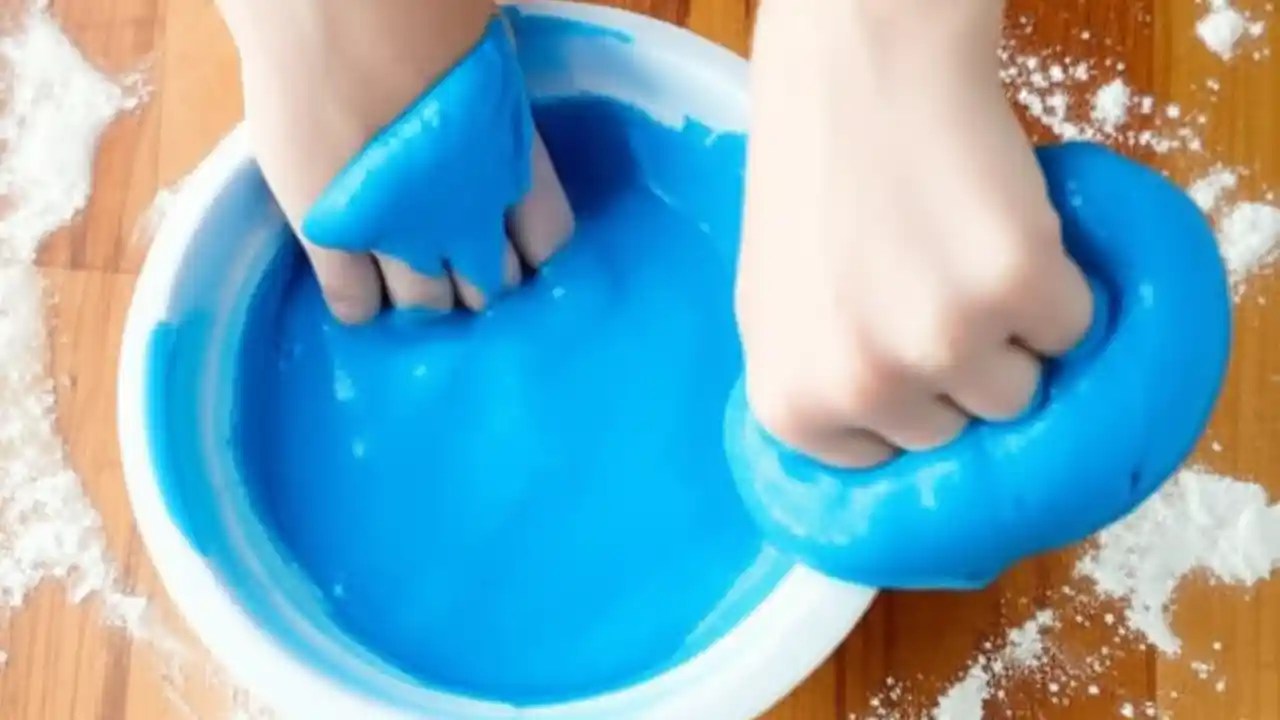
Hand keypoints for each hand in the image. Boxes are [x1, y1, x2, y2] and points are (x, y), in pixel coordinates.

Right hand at [217, 0, 572, 322]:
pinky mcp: (334, 239)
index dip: (531, 249)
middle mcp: (468, 215)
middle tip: (461, 266)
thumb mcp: (487, 65)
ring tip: (413, 282)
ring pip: (427, 301)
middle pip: (492, 282)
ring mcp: (401, 235)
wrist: (340, 11)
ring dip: (426, 294)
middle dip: (481, 277)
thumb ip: (495, 114)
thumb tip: (492, 125)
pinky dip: (361, 306)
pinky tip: (362, 303)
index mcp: (515, 165)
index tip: (516, 246)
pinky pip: (355, 301)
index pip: (549, 240)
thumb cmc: (422, 10)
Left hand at [736, 0, 1093, 467]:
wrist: (860, 78)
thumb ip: (825, 390)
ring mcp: (942, 344)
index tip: (895, 345)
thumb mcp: (779, 308)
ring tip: (962, 259)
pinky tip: (1000, 231)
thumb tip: (891, 450)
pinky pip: (1071, 329)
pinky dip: (1057, 287)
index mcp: (793, 406)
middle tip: (927, 286)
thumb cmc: (812, 186)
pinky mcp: (1017, 289)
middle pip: (953, 430)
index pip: (879, 460)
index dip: (900, 401)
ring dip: (1010, 336)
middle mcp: (862, 387)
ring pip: (1018, 391)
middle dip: (953, 370)